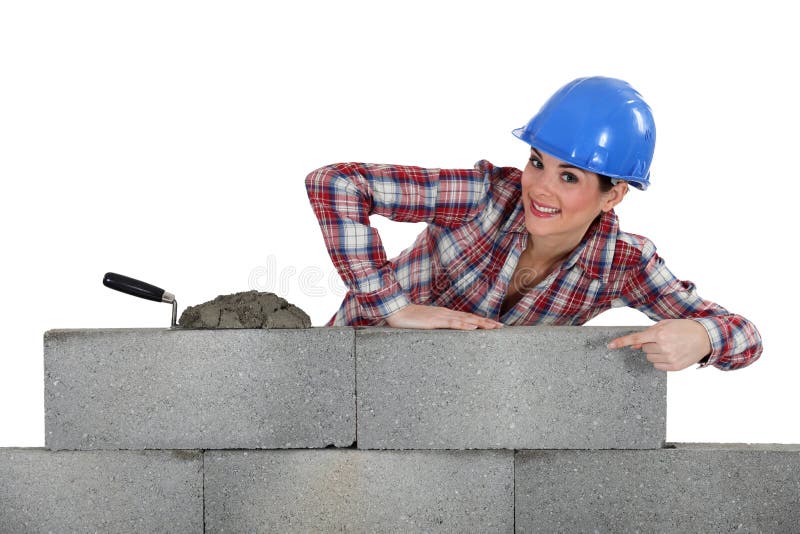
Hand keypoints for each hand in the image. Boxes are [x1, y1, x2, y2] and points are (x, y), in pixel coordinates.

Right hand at [385, 303, 504, 329]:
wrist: (396, 310)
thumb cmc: (408, 319)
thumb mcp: (425, 324)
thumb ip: (435, 327)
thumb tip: (443, 334)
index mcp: (445, 315)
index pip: (467, 318)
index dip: (481, 321)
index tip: (494, 325)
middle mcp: (446, 314)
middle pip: (470, 318)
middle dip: (487, 322)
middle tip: (502, 327)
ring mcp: (441, 316)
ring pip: (465, 320)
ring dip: (481, 323)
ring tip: (494, 327)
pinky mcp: (434, 321)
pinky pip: (452, 323)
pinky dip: (464, 325)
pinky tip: (473, 327)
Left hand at [606, 319, 711, 371]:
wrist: (705, 338)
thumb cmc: (684, 328)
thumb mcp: (665, 325)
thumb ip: (648, 333)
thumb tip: (634, 345)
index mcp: (659, 333)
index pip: (636, 338)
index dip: (621, 342)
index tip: (610, 345)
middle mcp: (663, 346)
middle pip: (643, 348)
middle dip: (650, 344)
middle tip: (664, 340)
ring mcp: (669, 358)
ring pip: (649, 357)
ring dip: (655, 352)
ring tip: (670, 346)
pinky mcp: (674, 367)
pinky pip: (657, 366)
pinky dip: (661, 361)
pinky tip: (672, 354)